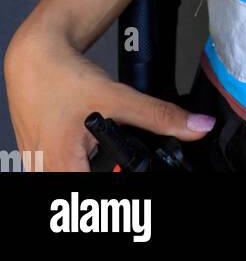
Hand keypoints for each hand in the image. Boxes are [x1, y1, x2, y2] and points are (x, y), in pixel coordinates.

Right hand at [4, 17, 215, 171]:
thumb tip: (196, 128)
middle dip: (113, 170)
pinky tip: (86, 143)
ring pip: (78, 178)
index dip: (124, 177)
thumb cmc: (63, 77)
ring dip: (97, 166)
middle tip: (108, 146)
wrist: (35, 58)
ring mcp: (39, 169)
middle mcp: (45, 174)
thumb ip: (158, 116)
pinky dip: (83, 160)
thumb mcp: (117, 97)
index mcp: (61, 169)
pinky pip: (65, 170)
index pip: (100, 202)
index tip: (132, 167)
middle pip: (92, 188)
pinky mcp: (39, 161)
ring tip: (97, 143)